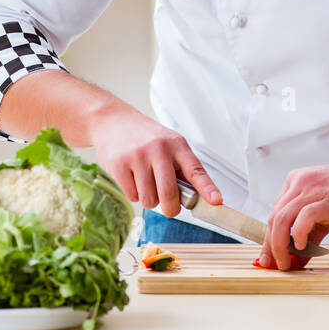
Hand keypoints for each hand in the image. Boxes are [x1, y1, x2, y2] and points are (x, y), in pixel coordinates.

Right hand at [85, 102, 221, 216]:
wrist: (112, 121)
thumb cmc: (145, 138)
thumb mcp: (168, 144)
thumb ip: (181, 168)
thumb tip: (195, 198)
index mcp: (176, 144)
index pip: (195, 169)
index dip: (207, 188)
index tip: (216, 201)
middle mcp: (158, 149)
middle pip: (169, 193)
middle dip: (171, 208)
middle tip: (169, 208)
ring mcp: (137, 156)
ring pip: (149, 199)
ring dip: (149, 200)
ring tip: (146, 184)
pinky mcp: (119, 164)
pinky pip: (132, 196)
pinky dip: (134, 194)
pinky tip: (132, 179)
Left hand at [258, 159, 328, 269]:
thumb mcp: (328, 212)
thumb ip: (312, 232)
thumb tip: (299, 256)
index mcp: (297, 183)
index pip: (274, 214)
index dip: (269, 239)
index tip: (270, 258)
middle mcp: (300, 183)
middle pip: (273, 218)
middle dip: (270, 246)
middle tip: (274, 265)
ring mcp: (313, 189)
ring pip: (281, 218)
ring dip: (279, 245)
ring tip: (286, 262)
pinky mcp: (328, 199)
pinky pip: (304, 217)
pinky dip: (298, 234)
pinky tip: (301, 246)